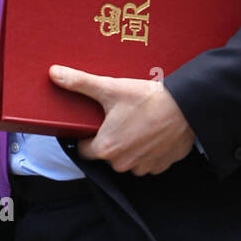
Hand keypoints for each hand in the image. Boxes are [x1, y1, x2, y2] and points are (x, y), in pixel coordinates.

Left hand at [49, 65, 194, 175]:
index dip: (87, 135)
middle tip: (120, 118)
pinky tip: (151, 133)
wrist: (186, 106)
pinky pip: (147, 162)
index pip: (84, 150)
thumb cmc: (147, 98)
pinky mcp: (161, 166)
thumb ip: (79, 83)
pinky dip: (147, 151)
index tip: (96, 122)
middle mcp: (122, 163)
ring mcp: (143, 167)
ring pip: (127, 160)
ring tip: (137, 124)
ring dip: (129, 147)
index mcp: (105, 148)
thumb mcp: (110, 88)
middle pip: (106, 155)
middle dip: (110, 139)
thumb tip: (54, 73)